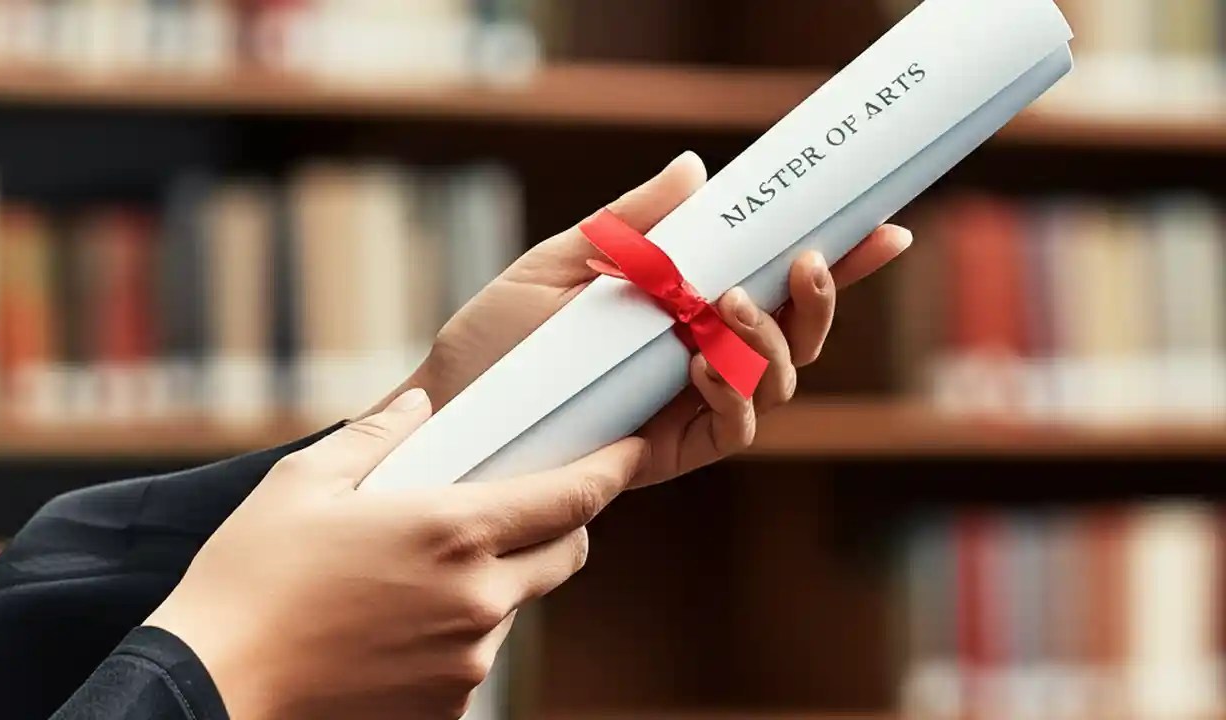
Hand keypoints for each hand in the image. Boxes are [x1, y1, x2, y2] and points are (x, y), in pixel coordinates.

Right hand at [146, 389, 649, 719]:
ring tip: (420, 572)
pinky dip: (458, 630)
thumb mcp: (304, 484)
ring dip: (495, 580)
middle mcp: (477, 599)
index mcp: (453, 532)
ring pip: (516, 605)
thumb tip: (419, 409)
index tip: (630, 450)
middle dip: (559, 525)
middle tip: (518, 505)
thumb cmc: (250, 581)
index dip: (612, 470)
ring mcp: (466, 659)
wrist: (211, 689)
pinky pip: (476, 654)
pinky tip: (398, 621)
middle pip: (565, 554)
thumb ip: (376, 436)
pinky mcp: (446, 706)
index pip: (572, 498)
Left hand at [371, 151, 909, 486]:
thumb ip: (634, 225)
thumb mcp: (563, 263)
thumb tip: (697, 169)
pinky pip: (731, 427)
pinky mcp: (671, 450)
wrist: (451, 410)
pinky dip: (734, 394)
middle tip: (808, 260)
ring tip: (729, 304)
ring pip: (776, 381)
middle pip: (795, 335)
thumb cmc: (499, 339)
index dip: (837, 260)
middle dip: (819, 299)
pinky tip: (704, 362)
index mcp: (685, 307)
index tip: (884, 226)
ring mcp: (690, 405)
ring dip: (772, 339)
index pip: (774, 281)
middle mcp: (701, 356)